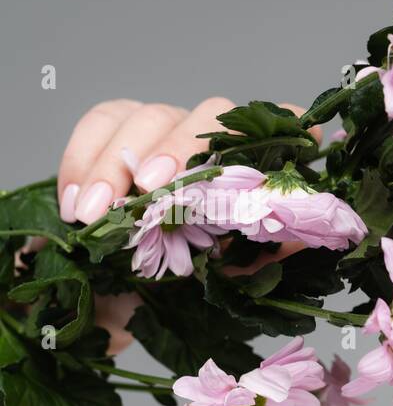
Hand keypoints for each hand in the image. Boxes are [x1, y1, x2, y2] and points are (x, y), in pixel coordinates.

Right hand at [54, 98, 318, 354]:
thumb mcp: (242, 272)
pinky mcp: (118, 127)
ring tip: (96, 213)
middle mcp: (217, 135)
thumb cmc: (199, 274)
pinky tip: (75, 205)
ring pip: (146, 117)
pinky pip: (99, 124)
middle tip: (151, 189)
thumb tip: (303, 240)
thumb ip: (273, 252)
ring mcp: (168, 125)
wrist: (139, 291)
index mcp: (257, 163)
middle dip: (179, 148)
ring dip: (116, 163)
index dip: (275, 134)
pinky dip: (82, 162)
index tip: (264, 160)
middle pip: (208, 114)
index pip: (281, 128)